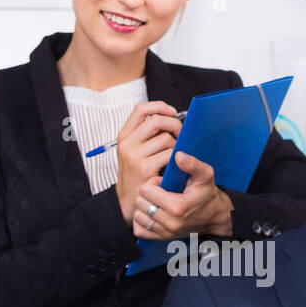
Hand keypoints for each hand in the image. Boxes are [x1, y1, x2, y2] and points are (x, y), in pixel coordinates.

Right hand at [113, 101, 181, 226]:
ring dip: (176, 146)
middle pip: (157, 120)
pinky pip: (170, 155)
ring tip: (175, 155)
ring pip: (166, 139)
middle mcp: (127, 144)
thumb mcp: (133, 151)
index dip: (159, 106)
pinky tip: (173, 165)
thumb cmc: (136, 174)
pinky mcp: (145, 168)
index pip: (140, 109)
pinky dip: (176, 159)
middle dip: (174, 125)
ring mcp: (135, 156)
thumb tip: (170, 118)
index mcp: (124, 136)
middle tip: (180, 134)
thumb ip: (145, 135)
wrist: (128, 200)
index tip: (172, 111)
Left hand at [132, 153, 233, 239]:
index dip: (152, 183)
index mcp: (177, 207)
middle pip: (139, 202)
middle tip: (159, 192)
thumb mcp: (205, 175)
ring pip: (138, 216)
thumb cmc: (207, 194)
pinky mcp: (162, 239)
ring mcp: (166, 232)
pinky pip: (139, 230)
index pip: (146, 190)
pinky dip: (142, 221)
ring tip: (156, 202)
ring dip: (144, 207)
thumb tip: (178, 155)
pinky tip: (152, 213)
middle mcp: (170, 222)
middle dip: (147, 194)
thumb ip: (192, 164)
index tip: (162, 183)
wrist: (214, 215)